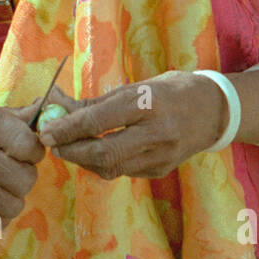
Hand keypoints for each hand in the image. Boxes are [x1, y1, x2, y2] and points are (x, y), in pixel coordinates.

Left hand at [35, 71, 229, 179]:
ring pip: (110, 168)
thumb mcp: (134, 87)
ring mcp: (161, 156)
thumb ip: (94, 102)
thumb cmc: (168, 91)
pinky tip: (95, 152)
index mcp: (149, 103)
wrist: (213, 111)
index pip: (99, 120)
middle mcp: (157, 133)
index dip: (67, 128)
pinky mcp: (160, 171)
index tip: (45, 130)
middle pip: (104, 153)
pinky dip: (102, 163)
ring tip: (70, 146)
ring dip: (83, 160)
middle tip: (52, 144)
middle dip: (71, 151)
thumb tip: (54, 106)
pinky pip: (122, 171)